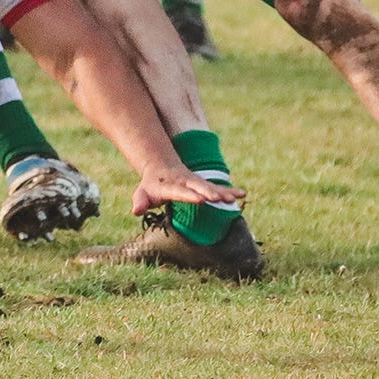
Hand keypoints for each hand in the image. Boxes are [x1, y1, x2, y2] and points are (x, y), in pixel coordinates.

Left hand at [130, 165, 244, 216]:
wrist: (161, 166)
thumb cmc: (151, 185)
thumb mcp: (142, 192)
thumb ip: (140, 201)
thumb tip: (136, 211)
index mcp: (169, 185)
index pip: (179, 191)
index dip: (190, 195)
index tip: (201, 200)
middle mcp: (185, 182)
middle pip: (198, 186)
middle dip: (208, 191)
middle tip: (218, 198)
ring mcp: (195, 182)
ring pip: (210, 186)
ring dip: (222, 192)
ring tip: (235, 197)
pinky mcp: (203, 184)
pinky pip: (218, 187)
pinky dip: (229, 190)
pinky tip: (243, 194)